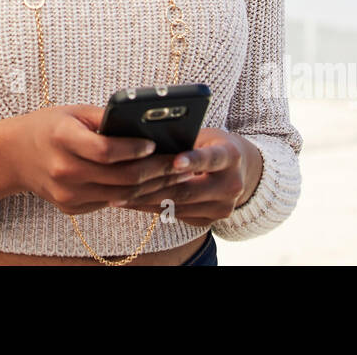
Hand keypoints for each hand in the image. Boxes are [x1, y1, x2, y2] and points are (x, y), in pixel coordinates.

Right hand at [5, 105, 190, 215]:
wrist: (13, 156)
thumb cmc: (48, 127)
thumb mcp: (73, 112)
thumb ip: (106, 118)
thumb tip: (146, 123)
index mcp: (62, 139)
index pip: (105, 150)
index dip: (133, 149)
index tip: (155, 143)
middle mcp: (64, 170)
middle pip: (119, 176)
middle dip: (155, 170)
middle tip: (180, 163)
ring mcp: (67, 193)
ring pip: (120, 194)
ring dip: (152, 186)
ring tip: (174, 176)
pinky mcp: (71, 207)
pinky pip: (109, 201)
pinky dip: (133, 194)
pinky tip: (152, 185)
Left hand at [108, 129, 262, 224]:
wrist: (237, 170)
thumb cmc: (210, 144)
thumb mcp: (203, 135)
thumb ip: (182, 138)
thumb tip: (143, 136)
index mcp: (231, 156)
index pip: (211, 158)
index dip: (193, 160)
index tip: (175, 161)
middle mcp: (231, 184)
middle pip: (188, 188)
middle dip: (153, 186)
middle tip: (124, 183)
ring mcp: (222, 207)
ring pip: (178, 205)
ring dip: (146, 201)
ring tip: (118, 195)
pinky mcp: (210, 221)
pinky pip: (176, 215)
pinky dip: (152, 208)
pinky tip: (131, 202)